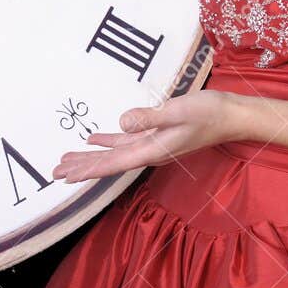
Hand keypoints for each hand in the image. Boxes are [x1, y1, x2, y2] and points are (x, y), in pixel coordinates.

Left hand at [52, 90, 245, 182]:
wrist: (231, 116)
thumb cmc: (208, 113)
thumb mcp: (178, 111)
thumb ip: (149, 117)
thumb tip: (120, 122)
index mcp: (152, 150)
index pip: (113, 163)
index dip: (88, 169)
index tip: (66, 176)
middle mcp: (148, 152)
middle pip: (109, 162)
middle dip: (82, 166)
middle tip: (56, 172)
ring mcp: (152, 144)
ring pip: (114, 152)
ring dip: (91, 156)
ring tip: (67, 159)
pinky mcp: (155, 134)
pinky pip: (125, 140)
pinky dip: (108, 140)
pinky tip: (94, 138)